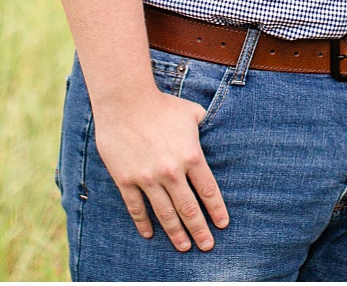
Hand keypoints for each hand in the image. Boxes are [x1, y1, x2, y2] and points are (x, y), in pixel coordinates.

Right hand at [90, 87, 228, 251]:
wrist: (125, 100)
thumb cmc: (160, 104)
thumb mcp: (191, 112)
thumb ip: (204, 125)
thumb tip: (215, 126)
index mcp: (191, 156)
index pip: (208, 191)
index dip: (216, 211)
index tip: (222, 225)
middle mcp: (172, 172)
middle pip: (189, 209)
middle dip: (199, 230)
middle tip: (206, 245)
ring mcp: (148, 178)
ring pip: (165, 214)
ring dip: (176, 233)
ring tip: (183, 246)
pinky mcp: (126, 179)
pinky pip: (136, 208)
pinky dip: (143, 223)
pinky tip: (149, 234)